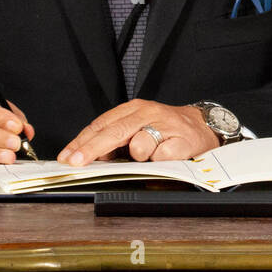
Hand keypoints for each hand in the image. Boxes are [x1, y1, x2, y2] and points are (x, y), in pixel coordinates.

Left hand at [57, 99, 218, 165]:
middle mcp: (148, 112)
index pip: (101, 124)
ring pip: (138, 145)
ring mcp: (165, 125)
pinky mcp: (182, 140)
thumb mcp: (138, 128)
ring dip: (138, 156)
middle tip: (76, 163)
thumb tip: (91, 157)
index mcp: (133, 109)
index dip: (82, 141)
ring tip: (149, 155)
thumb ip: (116, 140)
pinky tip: (165, 155)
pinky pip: (160, 156)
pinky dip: (158, 161)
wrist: (203, 126)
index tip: (67, 157)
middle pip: (113, 132)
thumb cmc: (167, 130)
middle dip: (91, 149)